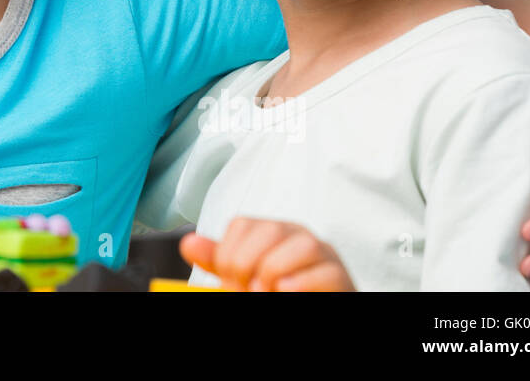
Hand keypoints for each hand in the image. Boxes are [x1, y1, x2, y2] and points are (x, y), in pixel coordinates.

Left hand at [180, 218, 354, 290]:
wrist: (311, 305)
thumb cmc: (275, 292)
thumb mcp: (243, 277)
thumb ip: (220, 261)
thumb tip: (188, 243)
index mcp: (271, 231)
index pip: (242, 224)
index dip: (228, 255)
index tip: (230, 281)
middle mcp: (298, 235)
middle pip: (269, 230)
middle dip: (247, 265)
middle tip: (246, 290)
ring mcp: (324, 254)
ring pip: (302, 244)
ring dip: (275, 274)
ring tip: (267, 293)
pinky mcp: (341, 277)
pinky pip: (325, 272)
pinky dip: (299, 286)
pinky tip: (286, 293)